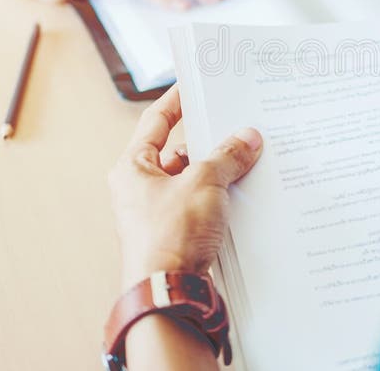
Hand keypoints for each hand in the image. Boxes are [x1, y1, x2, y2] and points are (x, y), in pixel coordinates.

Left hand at [109, 87, 262, 285]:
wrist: (169, 291)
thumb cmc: (169, 236)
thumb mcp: (204, 182)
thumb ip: (227, 155)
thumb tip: (246, 138)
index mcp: (133, 168)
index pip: (155, 122)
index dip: (176, 101)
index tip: (193, 86)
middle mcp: (140, 189)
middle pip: (179, 152)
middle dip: (209, 143)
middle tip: (236, 128)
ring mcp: (158, 214)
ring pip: (193, 180)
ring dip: (218, 173)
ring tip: (246, 162)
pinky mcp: (177, 235)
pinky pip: (202, 205)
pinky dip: (220, 198)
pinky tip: (244, 194)